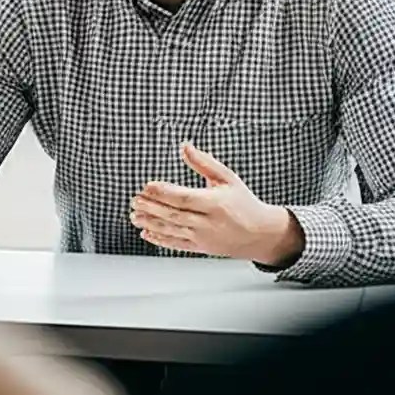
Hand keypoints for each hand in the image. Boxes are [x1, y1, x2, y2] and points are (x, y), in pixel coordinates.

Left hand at [130, 141, 304, 266]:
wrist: (259, 234)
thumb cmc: (243, 203)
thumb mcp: (228, 179)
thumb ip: (204, 163)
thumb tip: (185, 146)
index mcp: (216, 204)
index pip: (184, 198)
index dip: (164, 192)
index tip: (147, 186)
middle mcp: (208, 223)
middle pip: (174, 215)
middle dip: (151, 208)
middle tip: (135, 200)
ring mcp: (203, 238)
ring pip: (172, 230)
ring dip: (150, 223)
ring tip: (134, 215)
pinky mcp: (200, 248)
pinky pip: (176, 244)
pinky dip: (159, 239)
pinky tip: (146, 233)